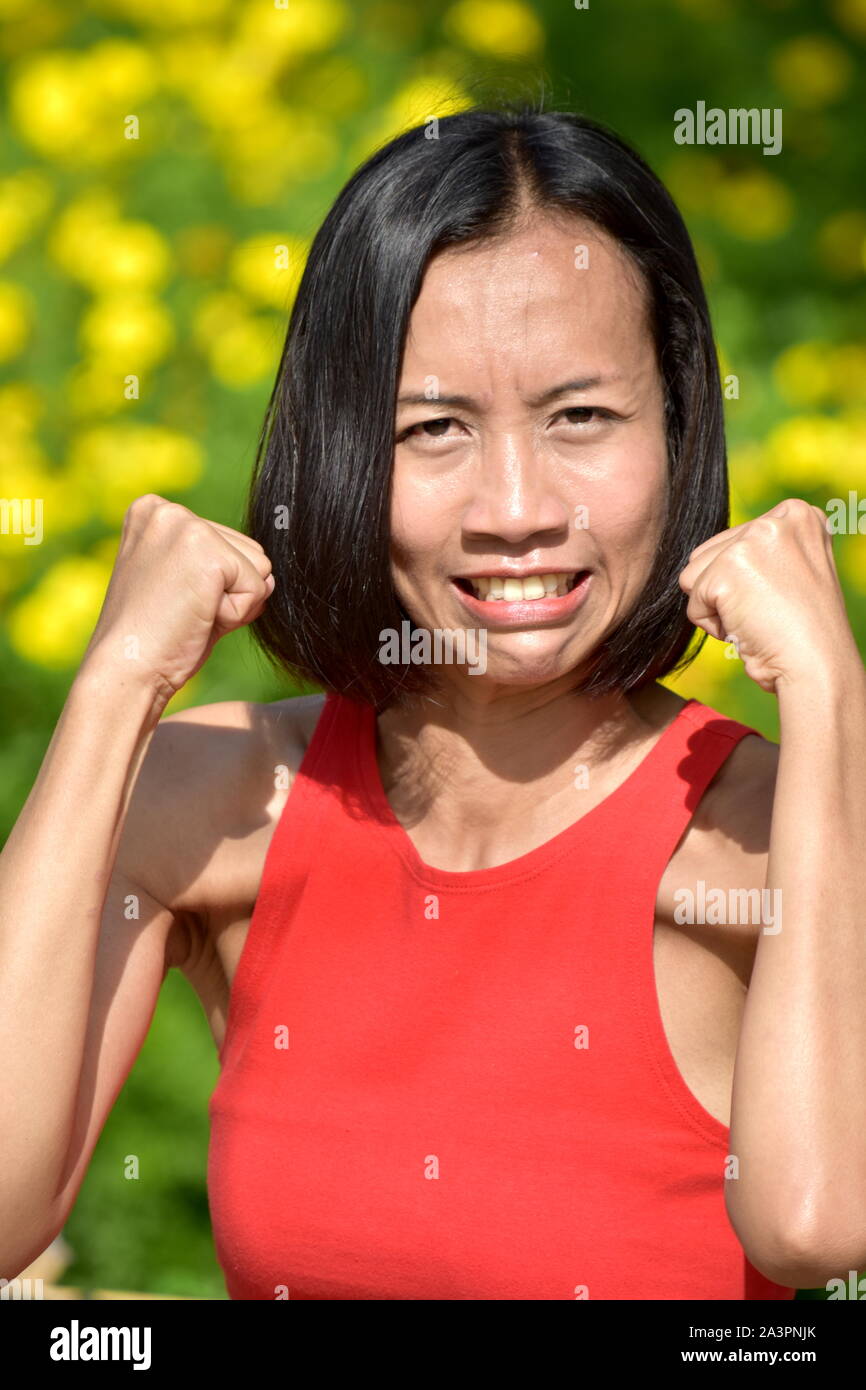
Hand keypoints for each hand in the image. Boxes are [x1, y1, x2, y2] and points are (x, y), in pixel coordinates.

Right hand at [80, 494, 273, 705]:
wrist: (125, 670)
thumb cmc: (152, 639)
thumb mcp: (182, 586)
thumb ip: (224, 570)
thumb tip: (272, 577)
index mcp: (153, 511)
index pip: (225, 543)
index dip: (211, 585)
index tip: (168, 600)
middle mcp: (168, 509)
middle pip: (248, 551)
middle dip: (226, 592)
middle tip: (180, 612)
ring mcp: (189, 527)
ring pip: (259, 569)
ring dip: (233, 603)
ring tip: (187, 614)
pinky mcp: (211, 554)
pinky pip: (259, 589)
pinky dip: (236, 615)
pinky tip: (197, 619)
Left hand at [677, 498, 854, 694]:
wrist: (818, 666)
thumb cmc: (806, 631)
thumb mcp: (795, 570)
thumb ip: (763, 550)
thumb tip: (708, 554)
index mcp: (798, 514)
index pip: (733, 541)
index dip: (746, 580)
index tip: (782, 597)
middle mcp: (775, 519)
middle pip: (707, 555)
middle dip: (726, 592)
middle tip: (768, 612)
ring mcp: (750, 542)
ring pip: (693, 576)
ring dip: (716, 607)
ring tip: (757, 618)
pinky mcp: (726, 572)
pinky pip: (693, 604)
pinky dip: (713, 626)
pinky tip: (748, 629)